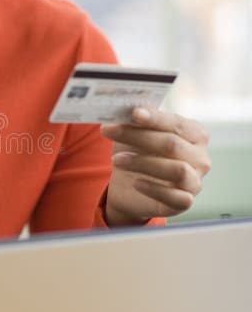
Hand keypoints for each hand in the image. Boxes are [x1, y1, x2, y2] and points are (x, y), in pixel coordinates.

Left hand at [101, 107, 210, 225]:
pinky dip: (154, 189)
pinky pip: (177, 197)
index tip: (134, 113)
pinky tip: (136, 183)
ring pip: (177, 170)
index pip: (177, 124)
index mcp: (195, 134)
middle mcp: (200, 158)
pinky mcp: (184, 202)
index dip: (155, 118)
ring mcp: (195, 181)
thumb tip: (131, 109)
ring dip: (143, 162)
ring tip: (116, 159)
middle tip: (111, 131)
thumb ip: (138, 120)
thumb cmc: (138, 153)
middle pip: (173, 145)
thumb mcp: (135, 133)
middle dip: (139, 137)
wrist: (129, 187)